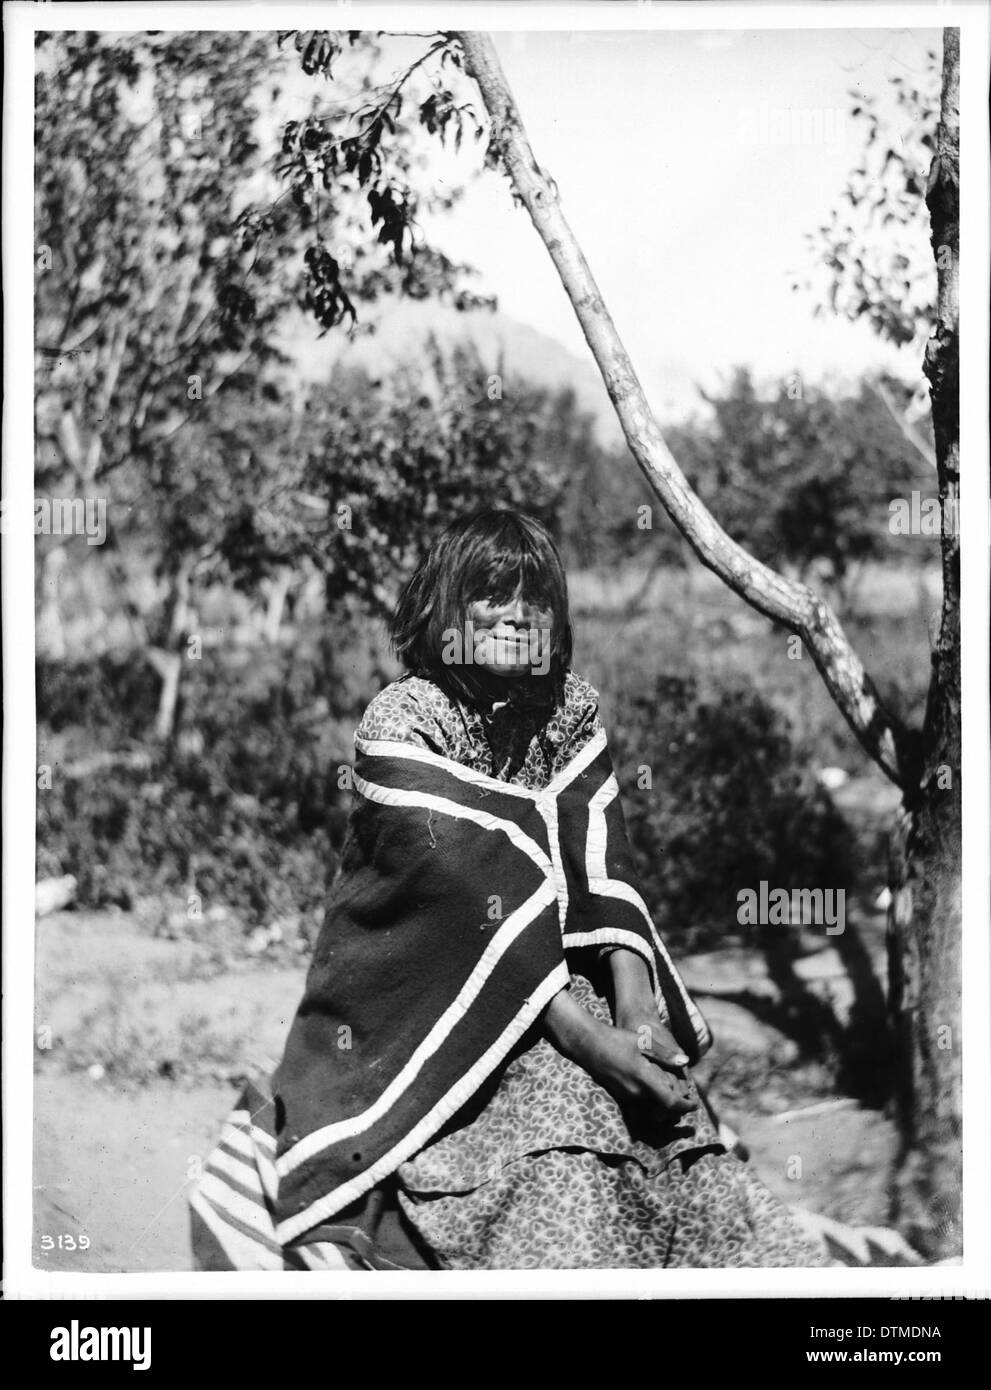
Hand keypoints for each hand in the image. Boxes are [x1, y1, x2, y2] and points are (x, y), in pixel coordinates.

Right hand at [542, 984, 695, 1122]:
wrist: (588, 1045)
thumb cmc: (617, 1039)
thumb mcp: (643, 1041)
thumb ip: (665, 1053)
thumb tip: (685, 1062)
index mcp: (644, 1079)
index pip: (670, 1102)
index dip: (685, 1107)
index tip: (695, 1105)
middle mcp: (636, 1092)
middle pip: (663, 1107)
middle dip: (676, 1104)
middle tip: (688, 1097)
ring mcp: (626, 1095)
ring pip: (652, 1104)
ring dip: (664, 1100)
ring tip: (673, 1088)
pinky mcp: (620, 1095)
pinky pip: (641, 1100)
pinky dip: (652, 1097)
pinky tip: (654, 1083)